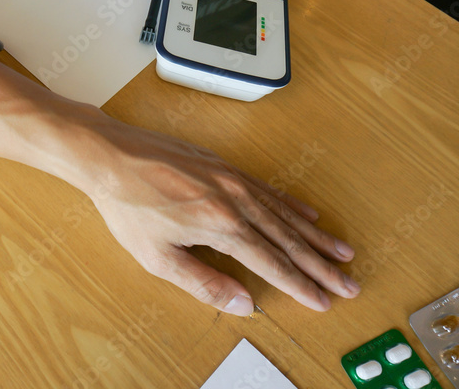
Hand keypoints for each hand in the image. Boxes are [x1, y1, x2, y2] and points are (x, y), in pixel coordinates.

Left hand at [81, 119, 358, 314]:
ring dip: (315, 236)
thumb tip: (243, 304)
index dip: (299, 286)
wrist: (110, 155)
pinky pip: (268, 188)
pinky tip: (308, 214)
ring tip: (342, 253)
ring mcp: (231, 178)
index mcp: (221, 225)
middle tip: (348, 284)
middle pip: (287, 239)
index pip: (271, 263)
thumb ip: (204, 283)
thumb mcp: (158, 256)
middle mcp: (235, 199)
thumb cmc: (127, 204)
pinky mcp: (223, 165)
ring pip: (284, 213)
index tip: (323, 301)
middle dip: (320, 266)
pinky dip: (291, 204)